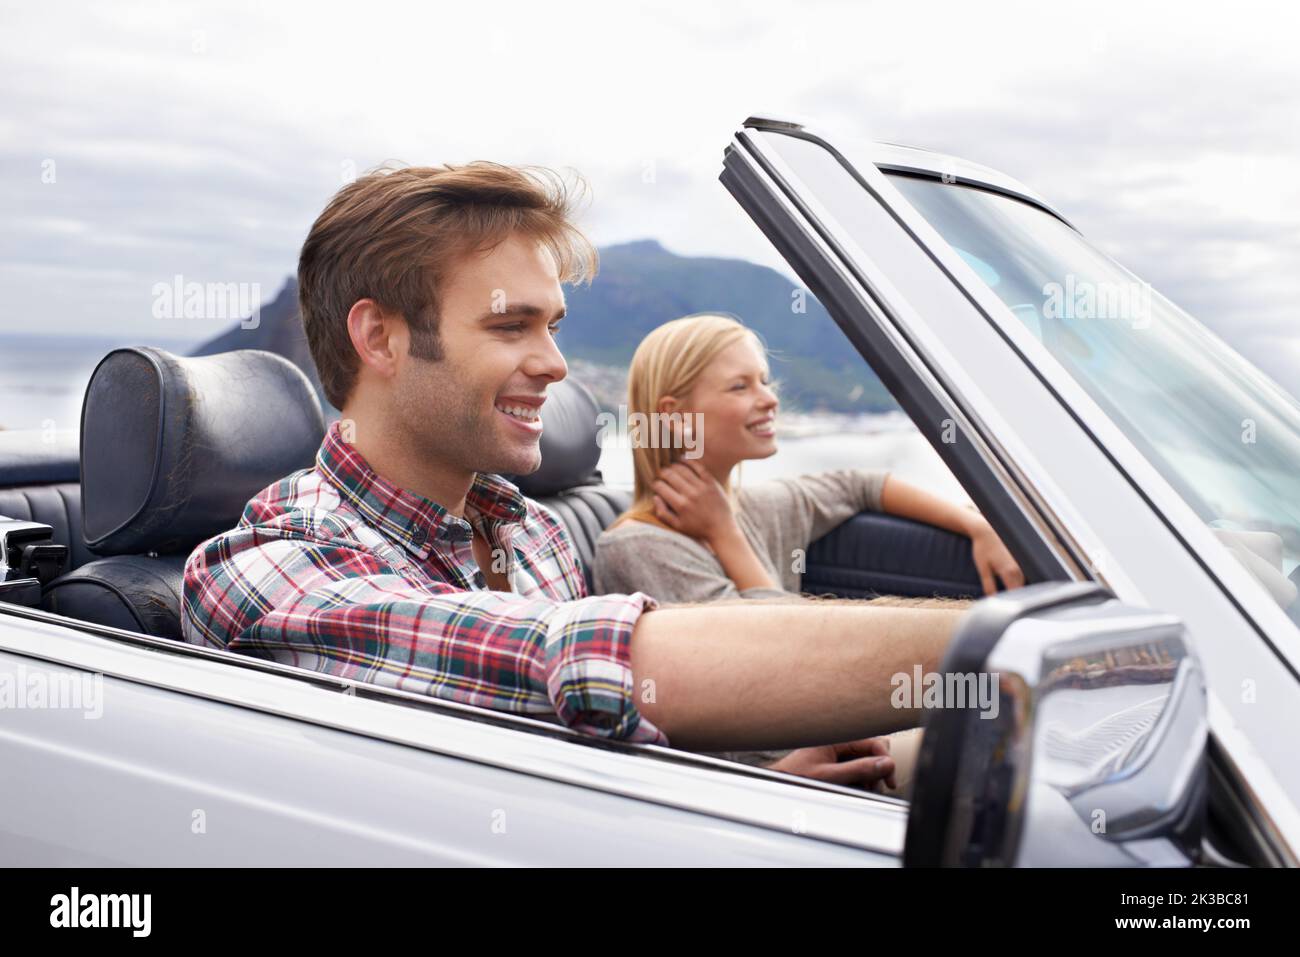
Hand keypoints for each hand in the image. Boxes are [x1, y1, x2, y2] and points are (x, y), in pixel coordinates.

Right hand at [651, 460, 734, 542]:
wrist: (721, 529)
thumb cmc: (697, 528)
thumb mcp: (677, 526)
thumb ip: (663, 513)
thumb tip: (655, 497)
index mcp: (680, 506)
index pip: (661, 487)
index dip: (655, 484)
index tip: (655, 484)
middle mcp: (690, 494)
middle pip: (670, 476)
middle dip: (662, 473)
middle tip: (660, 474)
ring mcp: (702, 487)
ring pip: (683, 469)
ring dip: (673, 466)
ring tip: (670, 468)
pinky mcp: (712, 483)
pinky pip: (699, 467)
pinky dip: (689, 461)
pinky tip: (682, 459)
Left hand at [767, 737, 896, 790]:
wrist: (775, 786)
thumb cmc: (795, 778)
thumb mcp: (830, 776)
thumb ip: (859, 769)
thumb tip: (887, 764)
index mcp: (835, 737)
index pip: (872, 742)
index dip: (885, 760)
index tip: (889, 780)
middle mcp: (837, 742)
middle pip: (870, 752)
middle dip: (877, 769)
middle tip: (875, 788)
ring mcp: (835, 754)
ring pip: (864, 762)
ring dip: (869, 777)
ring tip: (863, 791)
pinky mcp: (833, 764)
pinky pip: (855, 769)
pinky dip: (859, 780)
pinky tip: (854, 790)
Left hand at [967, 515, 1024, 594]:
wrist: (986, 530)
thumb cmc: (983, 549)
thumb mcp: (983, 569)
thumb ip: (989, 586)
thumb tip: (993, 600)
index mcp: (1010, 572)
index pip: (1014, 594)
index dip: (1009, 602)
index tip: (1001, 605)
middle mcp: (1020, 568)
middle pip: (1021, 590)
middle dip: (1013, 597)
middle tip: (1004, 601)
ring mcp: (1023, 563)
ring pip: (1023, 583)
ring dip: (1017, 589)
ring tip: (1007, 590)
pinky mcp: (1022, 559)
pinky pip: (1023, 576)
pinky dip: (1018, 581)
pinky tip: (1010, 580)